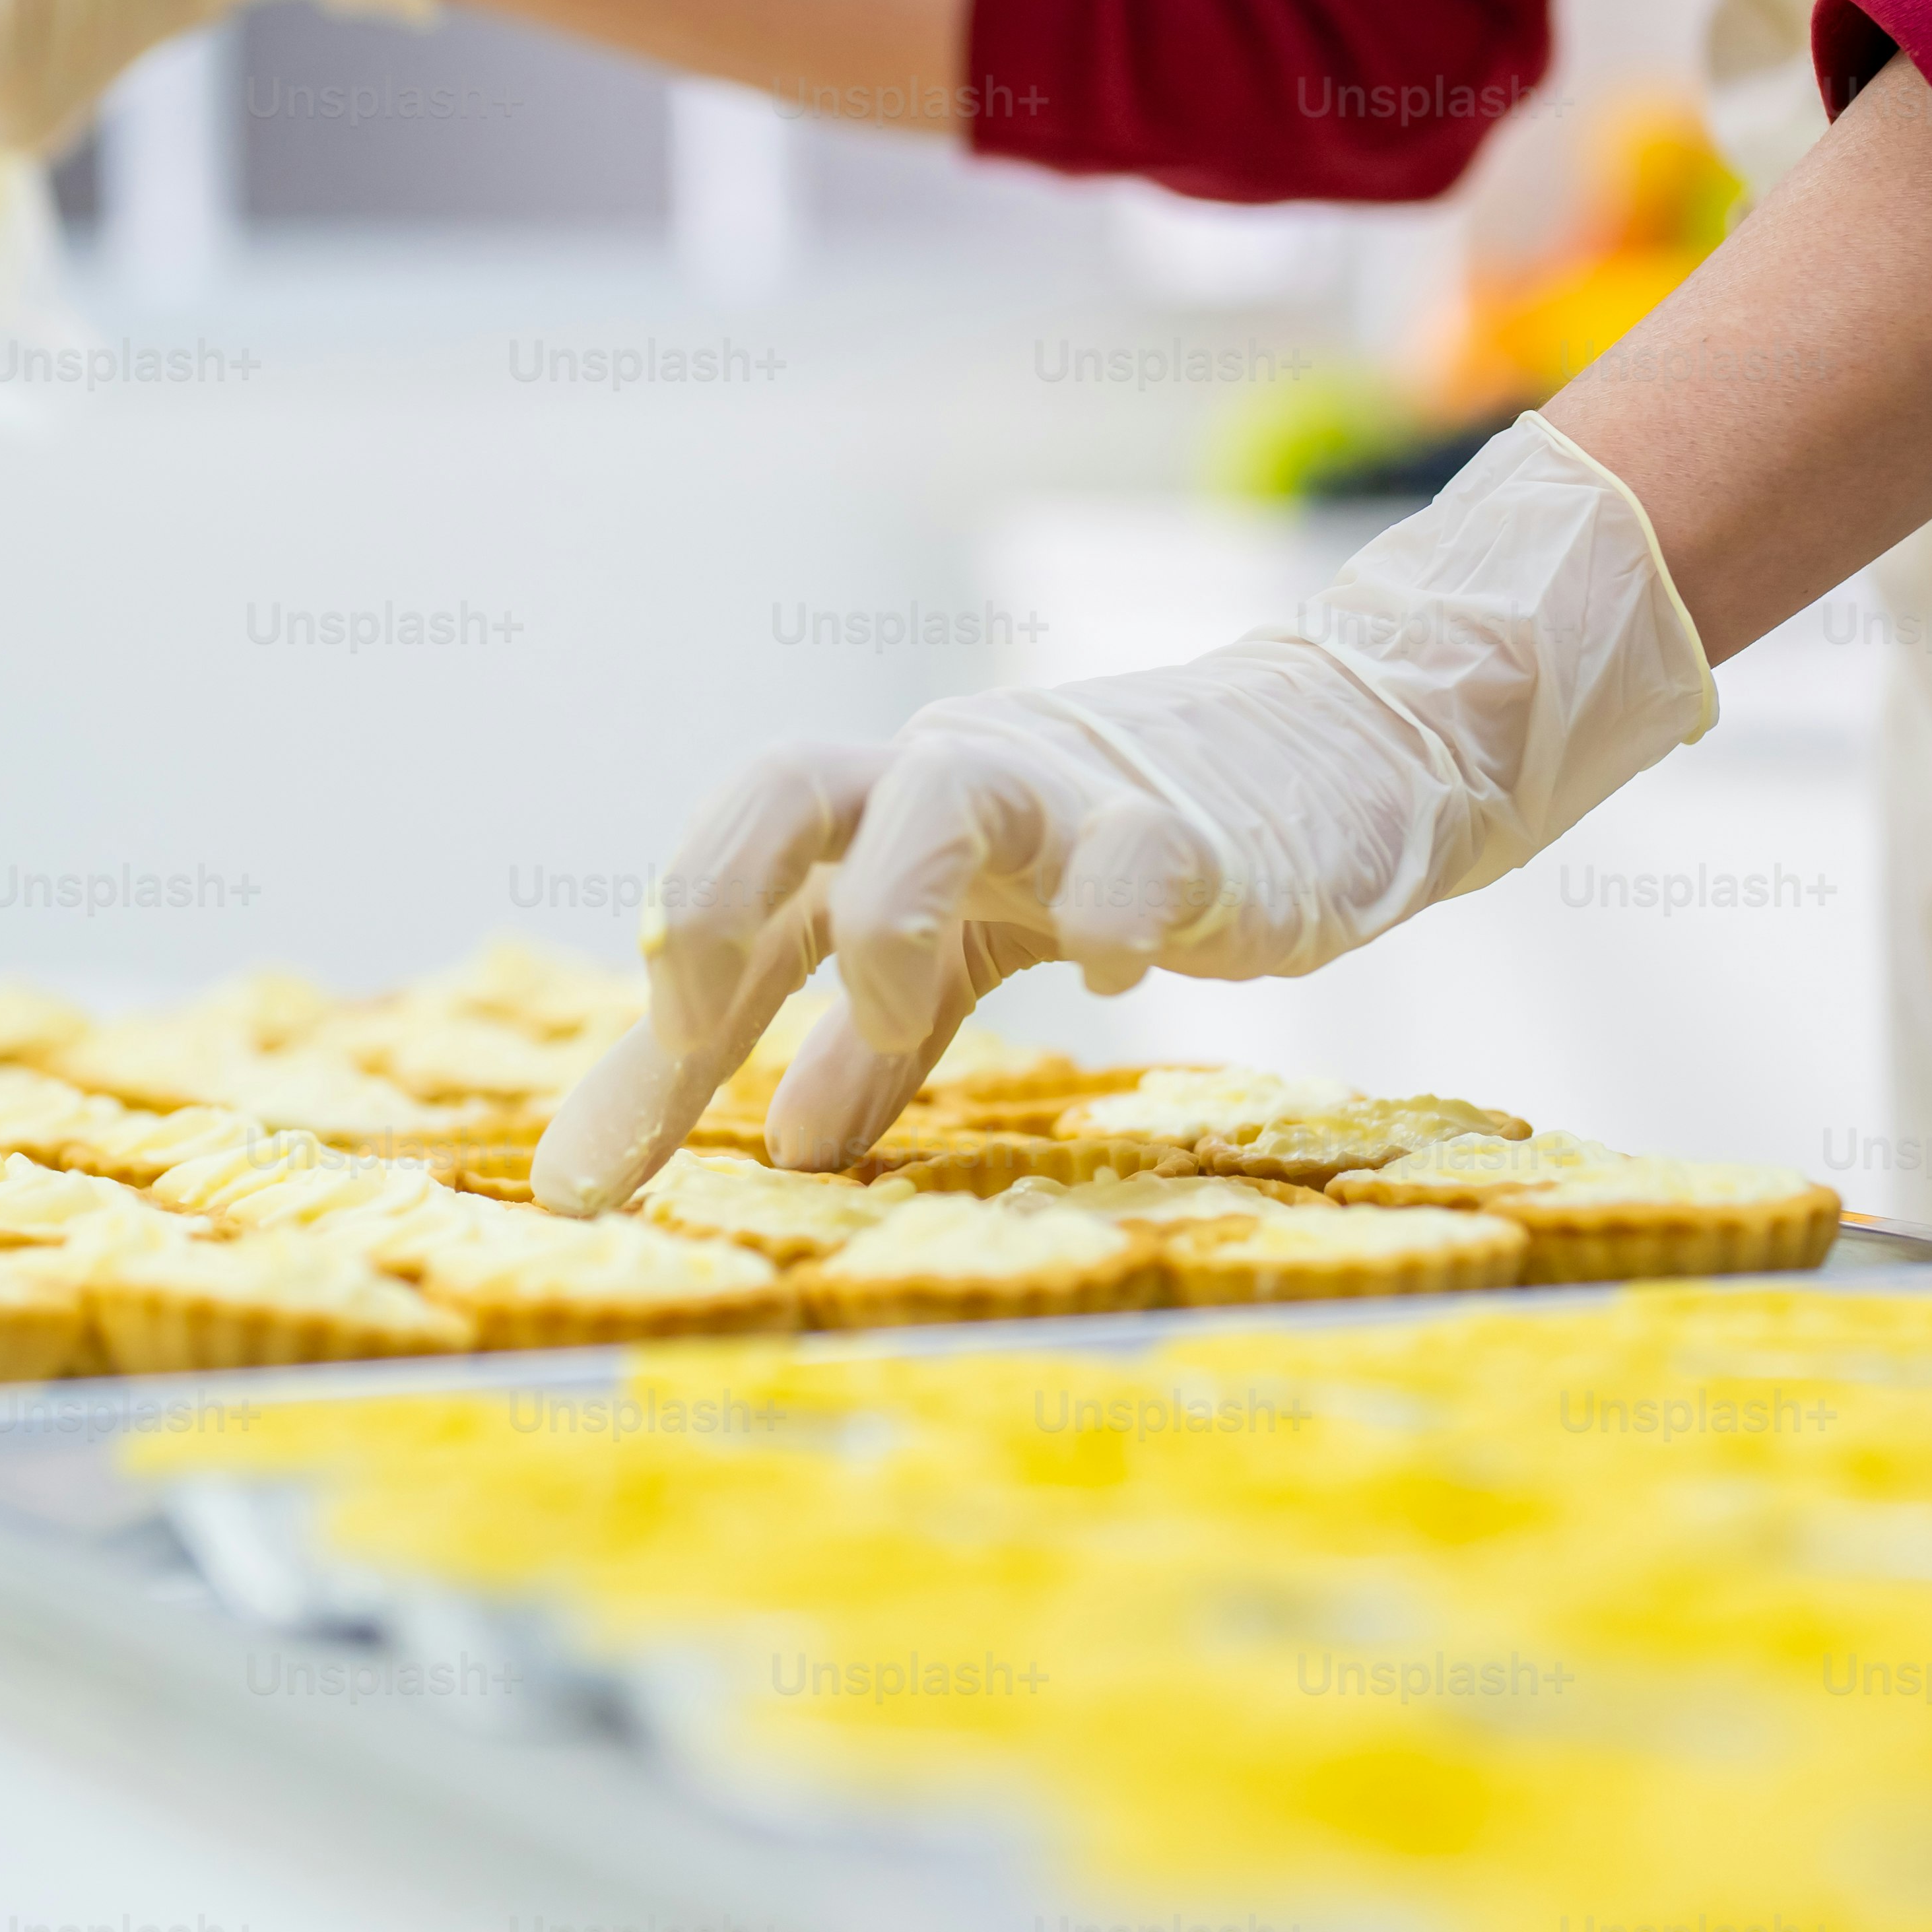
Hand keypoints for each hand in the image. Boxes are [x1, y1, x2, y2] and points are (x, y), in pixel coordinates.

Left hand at [530, 416, 1714, 1212]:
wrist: (1349, 748)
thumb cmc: (1135, 844)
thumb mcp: (985, 946)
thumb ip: (885, 1041)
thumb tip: (783, 1148)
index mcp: (889, 820)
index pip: (739, 905)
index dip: (654, 1041)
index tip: (583, 1183)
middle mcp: (955, 786)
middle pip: (791, 784)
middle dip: (714, 896)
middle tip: (683, 1023)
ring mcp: (1074, 796)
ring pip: (941, 790)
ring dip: (888, 903)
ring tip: (880, 1004)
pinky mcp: (1199, 830)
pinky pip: (1144, 853)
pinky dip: (1115, 907)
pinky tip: (1112, 975)